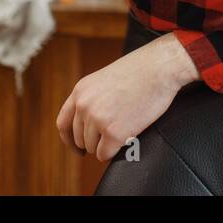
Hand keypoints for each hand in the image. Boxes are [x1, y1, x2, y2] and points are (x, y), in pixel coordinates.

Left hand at [56, 32, 198, 162]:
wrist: (160, 67)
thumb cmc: (140, 71)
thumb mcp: (104, 79)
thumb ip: (92, 98)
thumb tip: (88, 123)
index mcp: (80, 91)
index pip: (63, 123)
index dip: (70, 140)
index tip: (78, 148)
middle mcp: (84, 105)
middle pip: (79, 139)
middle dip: (94, 142)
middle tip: (111, 136)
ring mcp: (97, 119)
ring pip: (93, 148)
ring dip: (106, 145)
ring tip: (124, 130)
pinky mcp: (113, 132)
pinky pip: (105, 154)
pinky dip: (114, 152)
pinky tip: (126, 140)